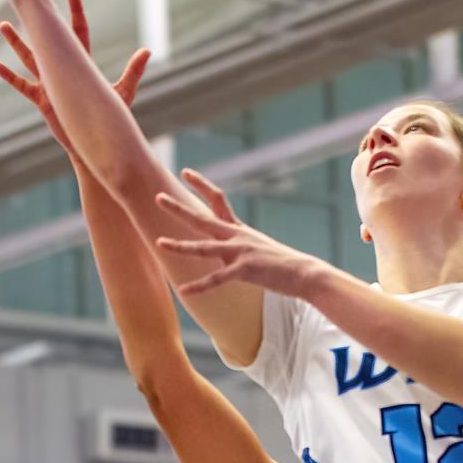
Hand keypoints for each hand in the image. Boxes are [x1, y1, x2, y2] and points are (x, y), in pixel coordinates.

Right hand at [0, 0, 150, 155]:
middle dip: (38, 22)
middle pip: (48, 40)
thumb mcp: (123, 93)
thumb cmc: (110, 119)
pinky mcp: (42, 100)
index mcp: (83, 65)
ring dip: (17, 43)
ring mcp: (51, 84)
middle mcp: (64, 70)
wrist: (94, 143)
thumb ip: (133, 72)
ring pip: (30, 58)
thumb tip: (148, 50)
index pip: (79, 32)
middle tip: (28, 2)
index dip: (76, 12)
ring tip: (3, 26)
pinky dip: (8, 76)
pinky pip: (21, 85)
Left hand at [157, 175, 331, 297]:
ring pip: (203, 248)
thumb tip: (224, 255)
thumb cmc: (281, 264)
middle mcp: (237, 236)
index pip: (217, 200)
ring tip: (159, 242)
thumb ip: (237, 248)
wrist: (304, 273)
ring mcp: (240, 252)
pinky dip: (199, 286)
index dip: (201, 185)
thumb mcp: (257, 249)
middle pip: (202, 219)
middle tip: (158, 197)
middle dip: (179, 208)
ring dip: (180, 246)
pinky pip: (217, 279)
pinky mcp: (245, 270)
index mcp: (239, 229)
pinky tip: (184, 290)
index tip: (185, 172)